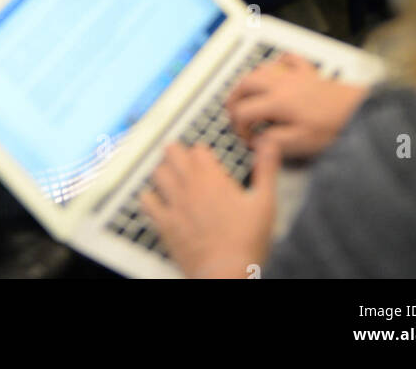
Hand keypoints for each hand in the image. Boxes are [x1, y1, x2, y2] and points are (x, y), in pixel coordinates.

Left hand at [140, 138, 279, 278]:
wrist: (226, 274)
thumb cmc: (247, 241)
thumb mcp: (265, 202)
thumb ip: (266, 169)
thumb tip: (270, 142)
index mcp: (212, 177)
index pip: (198, 148)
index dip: (202, 152)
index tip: (207, 160)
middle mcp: (189, 185)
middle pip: (173, 152)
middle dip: (178, 153)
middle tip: (185, 162)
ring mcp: (174, 204)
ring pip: (158, 172)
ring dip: (164, 171)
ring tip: (171, 177)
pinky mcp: (164, 224)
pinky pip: (146, 201)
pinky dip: (149, 197)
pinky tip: (157, 200)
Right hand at [226, 53, 367, 158]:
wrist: (359, 112)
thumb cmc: (333, 128)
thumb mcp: (300, 144)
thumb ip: (273, 142)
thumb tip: (257, 141)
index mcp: (277, 102)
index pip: (244, 111)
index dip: (239, 127)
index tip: (247, 139)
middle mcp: (281, 84)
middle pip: (245, 83)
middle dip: (234, 98)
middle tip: (232, 113)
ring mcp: (294, 75)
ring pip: (261, 68)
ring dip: (249, 80)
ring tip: (246, 93)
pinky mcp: (308, 72)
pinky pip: (287, 59)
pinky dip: (277, 63)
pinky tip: (277, 68)